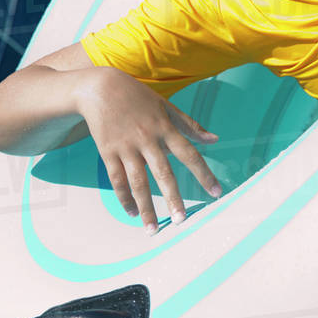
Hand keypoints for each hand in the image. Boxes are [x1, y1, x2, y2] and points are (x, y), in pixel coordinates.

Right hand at [75, 67, 221, 233]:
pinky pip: (117, 180)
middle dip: (173, 198)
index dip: (204, 174)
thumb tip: (214, 139)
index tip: (216, 192)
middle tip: (182, 221)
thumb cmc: (138, 97)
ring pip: (137, 182)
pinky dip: (124, 197)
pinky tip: (132, 213)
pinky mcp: (107, 152)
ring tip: (153, 229)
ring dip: (145, 207)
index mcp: (164, 127)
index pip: (189, 154)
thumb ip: (190, 125)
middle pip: (162, 173)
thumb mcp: (166, 106)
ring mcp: (126, 147)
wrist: (100, 88)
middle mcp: (146, 139)